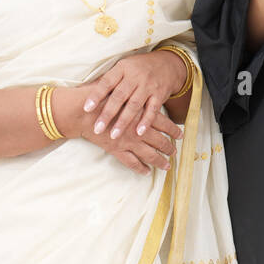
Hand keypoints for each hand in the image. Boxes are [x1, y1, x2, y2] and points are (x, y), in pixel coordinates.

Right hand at [56, 87, 181, 174]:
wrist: (82, 111)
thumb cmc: (101, 98)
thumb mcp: (122, 92)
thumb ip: (134, 95)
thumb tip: (144, 91)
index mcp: (141, 114)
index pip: (164, 123)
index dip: (173, 130)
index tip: (180, 134)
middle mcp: (138, 129)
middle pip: (160, 141)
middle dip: (169, 148)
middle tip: (175, 152)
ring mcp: (128, 141)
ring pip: (149, 154)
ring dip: (160, 161)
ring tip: (167, 165)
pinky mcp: (117, 149)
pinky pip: (132, 162)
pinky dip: (140, 168)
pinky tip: (146, 172)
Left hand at [79, 50, 185, 143]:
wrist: (167, 64)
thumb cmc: (138, 68)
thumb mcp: (123, 67)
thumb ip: (108, 79)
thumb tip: (84, 90)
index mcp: (122, 68)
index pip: (106, 82)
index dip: (96, 95)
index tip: (86, 109)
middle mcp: (135, 77)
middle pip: (119, 97)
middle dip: (107, 114)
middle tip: (97, 129)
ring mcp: (148, 86)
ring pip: (134, 105)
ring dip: (123, 121)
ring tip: (114, 136)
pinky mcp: (160, 95)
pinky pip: (152, 110)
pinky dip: (146, 122)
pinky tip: (139, 133)